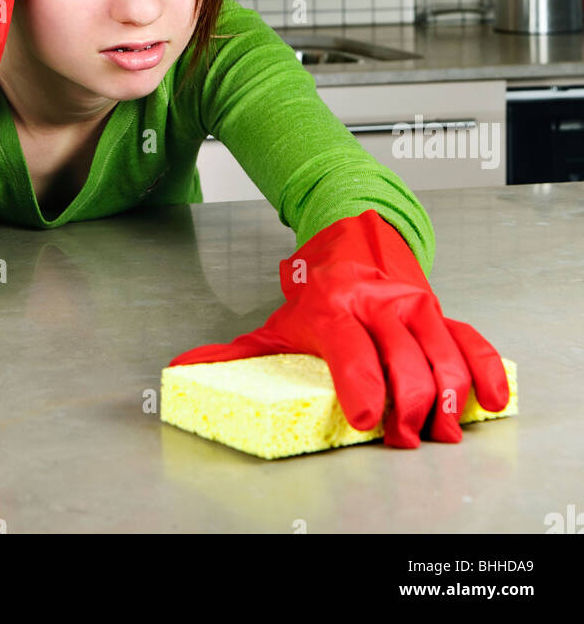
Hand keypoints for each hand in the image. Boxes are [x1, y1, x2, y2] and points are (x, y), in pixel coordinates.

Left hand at [168, 209, 509, 448]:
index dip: (362, 387)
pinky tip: (489, 402)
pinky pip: (470, 339)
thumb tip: (184, 368)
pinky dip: (486, 371)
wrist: (355, 234)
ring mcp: (414, 307)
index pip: (352, 351)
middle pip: (405, 362)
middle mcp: (378, 305)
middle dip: (409, 408)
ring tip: (441, 431)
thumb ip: (237, 353)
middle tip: (403, 438)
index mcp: (335, 308)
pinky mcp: (440, 311)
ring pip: (442, 355)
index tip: (368, 420)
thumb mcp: (279, 319)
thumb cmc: (319, 289)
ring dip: (448, 400)